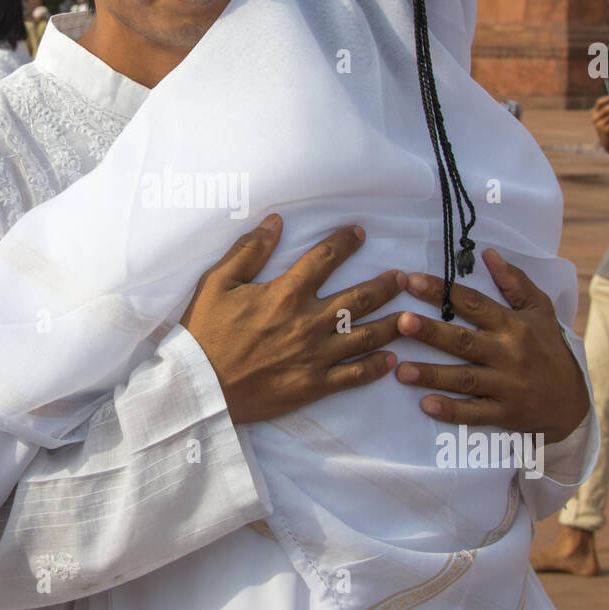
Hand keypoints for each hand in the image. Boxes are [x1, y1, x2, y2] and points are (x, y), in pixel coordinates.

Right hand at [181, 216, 405, 423]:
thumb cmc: (204, 333)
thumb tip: (276, 221)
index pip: (325, 258)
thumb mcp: (217, 283)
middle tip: (403, 277)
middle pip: (359, 298)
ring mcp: (315, 356)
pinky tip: (391, 359)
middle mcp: (308, 322)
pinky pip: (354, 375)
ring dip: (392, 322)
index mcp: (285, 293)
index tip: (360, 233)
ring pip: (365, 335)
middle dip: (385, 285)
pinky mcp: (314, 386)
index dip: (345, 242)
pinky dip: (376, 366)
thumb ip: (249, 250)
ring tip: (411, 315)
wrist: (198, 388)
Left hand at [393, 249, 589, 443]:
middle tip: (401, 322)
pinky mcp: (505, 414)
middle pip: (464, 341)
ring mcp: (506, 386)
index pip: (474, 304)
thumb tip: (489, 253)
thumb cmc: (549, 350)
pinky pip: (475, 413)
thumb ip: (515, 282)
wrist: (572, 403)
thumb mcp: (541, 310)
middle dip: (432, 331)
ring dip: (433, 375)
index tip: (411, 280)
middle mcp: (508, 354)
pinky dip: (452, 411)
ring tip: (400, 370)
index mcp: (513, 325)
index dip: (442, 291)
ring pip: (465, 379)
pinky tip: (426, 405)